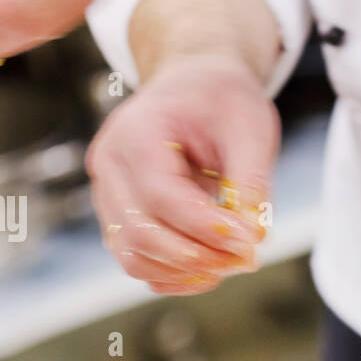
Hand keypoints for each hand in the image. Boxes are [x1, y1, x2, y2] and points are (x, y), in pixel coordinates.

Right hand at [87, 54, 277, 293]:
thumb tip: (253, 238)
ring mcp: (107, 193)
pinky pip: (137, 261)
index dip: (205, 229)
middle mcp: (110, 164)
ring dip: (185, 272)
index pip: (162, 197)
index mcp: (135, 132)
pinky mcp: (117, 216)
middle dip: (199, 257)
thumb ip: (251, 182)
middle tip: (247, 258)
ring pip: (133, 257)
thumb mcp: (250, 128)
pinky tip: (211, 269)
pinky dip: (173, 275)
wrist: (195, 85)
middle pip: (142, 234)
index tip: (249, 243)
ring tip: (232, 263)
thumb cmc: (223, 101)